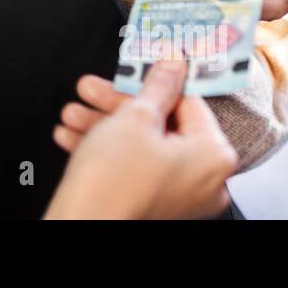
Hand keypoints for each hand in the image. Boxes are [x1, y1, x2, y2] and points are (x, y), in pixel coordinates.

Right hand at [45, 62, 237, 219]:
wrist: (83, 223)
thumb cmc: (114, 181)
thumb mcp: (135, 116)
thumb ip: (158, 85)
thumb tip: (172, 64)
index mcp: (213, 155)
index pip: (188, 102)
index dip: (154, 81)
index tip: (136, 68)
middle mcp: (205, 180)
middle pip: (161, 123)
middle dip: (117, 104)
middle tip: (93, 90)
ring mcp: (180, 196)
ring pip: (142, 145)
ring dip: (104, 124)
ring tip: (74, 114)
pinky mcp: (155, 205)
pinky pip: (134, 167)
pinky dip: (108, 150)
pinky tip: (75, 137)